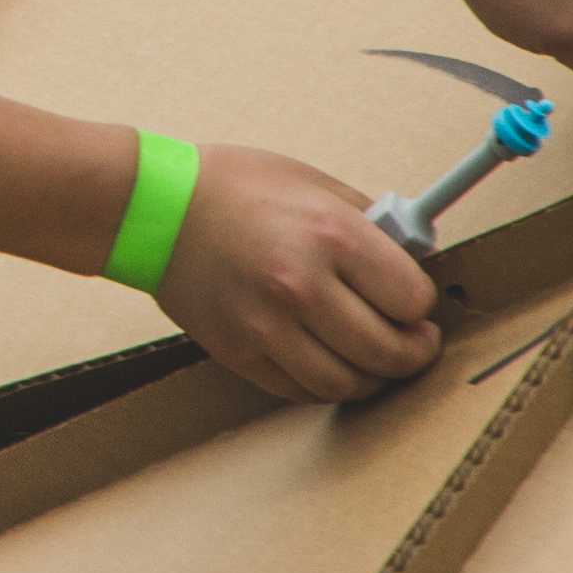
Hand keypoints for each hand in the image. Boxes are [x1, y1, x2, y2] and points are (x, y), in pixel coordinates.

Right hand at [158, 140, 444, 401]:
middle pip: (388, 351)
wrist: (152, 206)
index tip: (415, 304)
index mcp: (330, 235)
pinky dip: (326, 385)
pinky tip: (329, 361)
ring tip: (372, 358)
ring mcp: (266, 326)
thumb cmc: (233, 187)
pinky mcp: (239, 352)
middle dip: (413, 353)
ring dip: (373, 378)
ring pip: (348, 383)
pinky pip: (302, 390)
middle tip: (415, 343)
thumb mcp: (312, 183)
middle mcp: (301, 286)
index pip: (412, 300)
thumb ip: (368, 222)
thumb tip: (413, 257)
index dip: (421, 304)